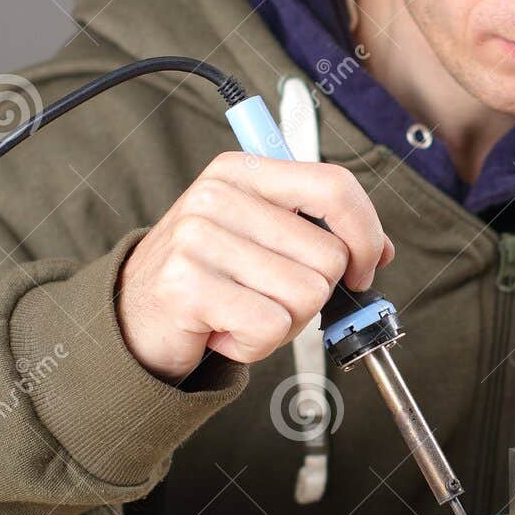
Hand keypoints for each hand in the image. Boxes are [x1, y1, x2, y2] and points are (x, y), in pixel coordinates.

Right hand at [117, 152, 392, 381]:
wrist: (134, 320)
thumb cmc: (212, 280)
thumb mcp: (264, 238)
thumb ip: (320, 233)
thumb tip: (380, 251)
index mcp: (243, 170)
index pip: (335, 187)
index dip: (366, 234)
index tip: (365, 268)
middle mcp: (217, 195)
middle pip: (329, 255)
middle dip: (313, 294)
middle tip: (266, 297)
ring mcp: (197, 238)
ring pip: (307, 295)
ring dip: (284, 323)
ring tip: (242, 312)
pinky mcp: (186, 286)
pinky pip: (271, 326)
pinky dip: (257, 344)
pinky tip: (224, 331)